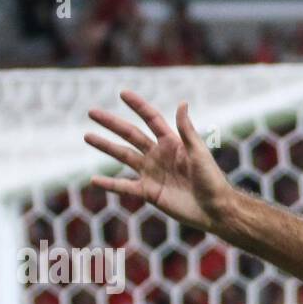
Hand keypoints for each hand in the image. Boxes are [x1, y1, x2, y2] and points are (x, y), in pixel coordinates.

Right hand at [84, 92, 232, 231]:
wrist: (215, 210)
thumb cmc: (212, 180)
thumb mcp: (199, 153)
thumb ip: (187, 130)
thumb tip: (182, 102)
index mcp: (172, 143)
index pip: (151, 119)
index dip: (138, 106)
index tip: (123, 93)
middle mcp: (159, 155)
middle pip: (131, 135)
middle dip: (112, 123)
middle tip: (92, 112)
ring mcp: (152, 173)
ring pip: (123, 156)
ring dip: (105, 146)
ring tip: (87, 136)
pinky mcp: (149, 193)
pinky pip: (125, 187)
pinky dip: (110, 184)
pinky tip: (94, 180)